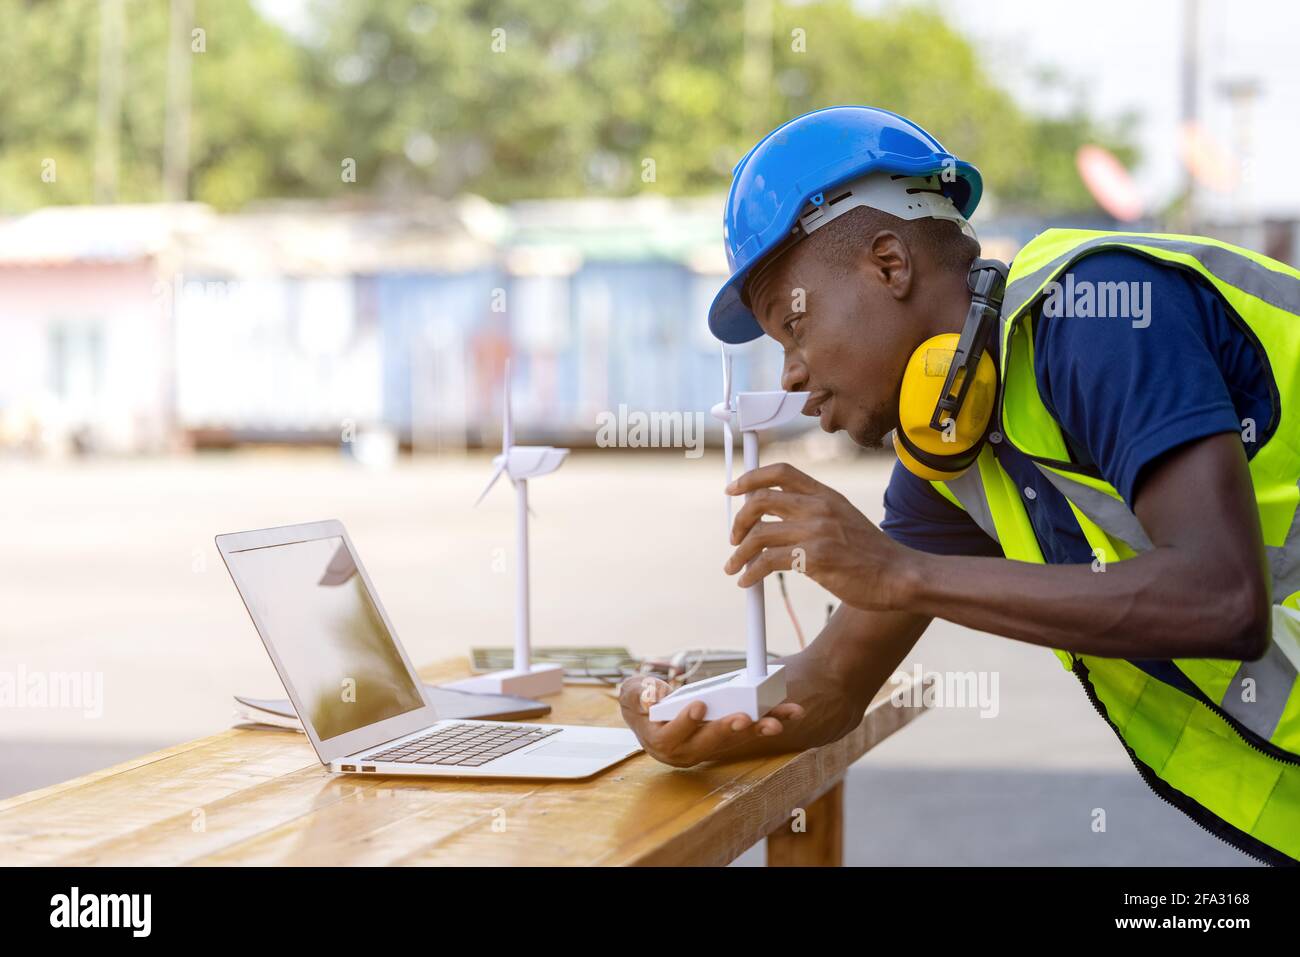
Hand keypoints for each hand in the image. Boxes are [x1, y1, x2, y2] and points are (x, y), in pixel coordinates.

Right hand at [617, 674, 804, 768]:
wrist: (651, 714)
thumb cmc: (641, 701)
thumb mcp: (631, 693)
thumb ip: (639, 694)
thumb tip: (652, 697)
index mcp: (659, 741)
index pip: (671, 737)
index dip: (685, 723)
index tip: (698, 707)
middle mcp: (685, 751)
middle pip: (708, 743)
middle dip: (728, 730)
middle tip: (745, 718)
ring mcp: (707, 748)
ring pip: (733, 740)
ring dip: (757, 730)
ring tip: (777, 721)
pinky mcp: (724, 740)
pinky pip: (745, 732)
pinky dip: (765, 722)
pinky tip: (787, 714)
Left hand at [724, 462, 914, 611]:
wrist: (900, 575)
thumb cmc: (870, 554)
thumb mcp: (843, 518)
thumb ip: (813, 513)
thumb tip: (773, 519)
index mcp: (825, 495)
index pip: (780, 472)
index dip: (750, 477)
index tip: (733, 489)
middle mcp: (819, 508)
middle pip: (760, 500)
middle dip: (739, 520)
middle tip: (734, 537)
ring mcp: (817, 532)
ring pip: (758, 535)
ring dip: (739, 553)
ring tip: (733, 567)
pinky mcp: (815, 559)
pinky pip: (767, 562)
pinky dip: (750, 573)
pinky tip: (748, 582)